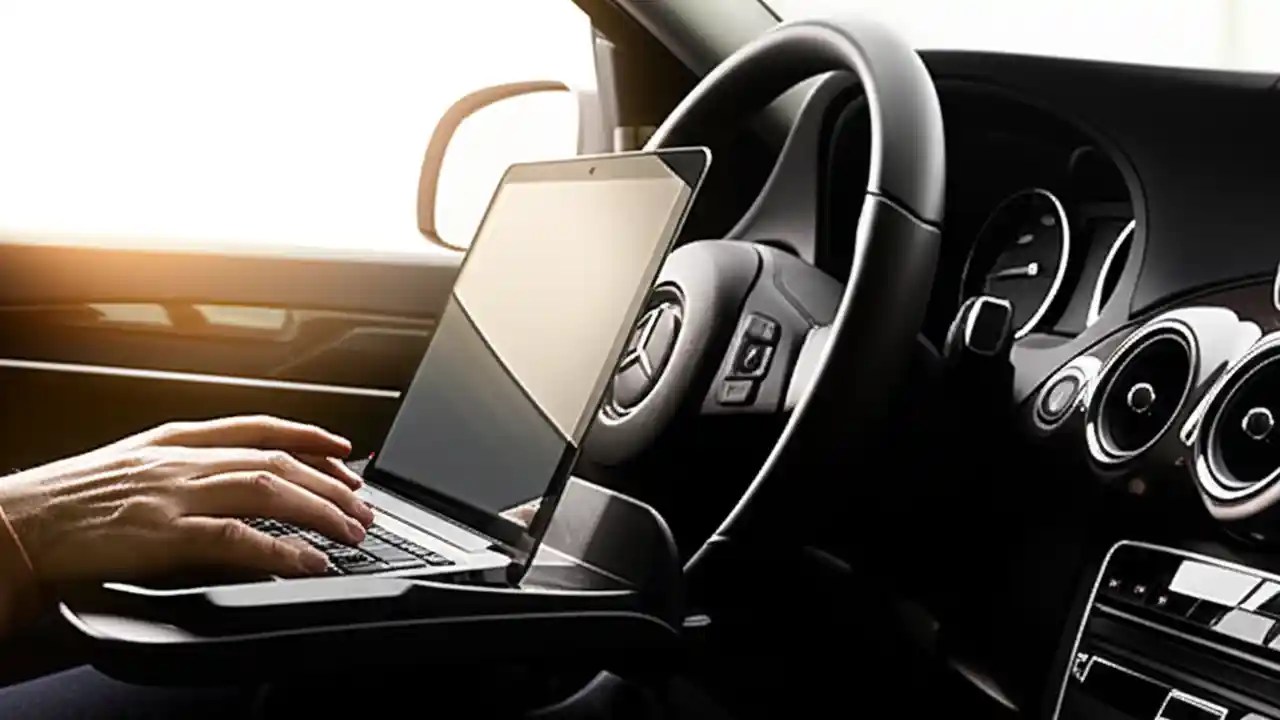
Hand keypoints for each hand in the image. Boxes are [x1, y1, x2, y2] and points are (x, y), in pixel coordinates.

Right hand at [0, 415, 374, 585]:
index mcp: (173, 441)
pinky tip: (309, 561)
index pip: (258, 426)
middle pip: (277, 459)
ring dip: (320, 512)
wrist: (12, 527)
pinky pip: (238, 538)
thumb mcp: (131, 472)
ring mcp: (174, 494)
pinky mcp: (163, 534)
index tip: (343, 451)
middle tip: (362, 506)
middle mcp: (181, 460)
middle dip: (330, 483)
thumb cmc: (64, 506)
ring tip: (351, 532)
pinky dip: (282, 550)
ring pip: (269, 489)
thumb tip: (232, 488)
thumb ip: (183, 473)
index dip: (309, 435)